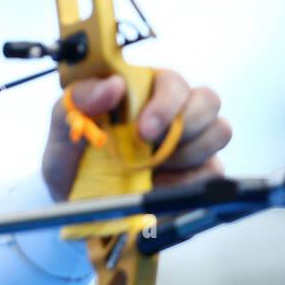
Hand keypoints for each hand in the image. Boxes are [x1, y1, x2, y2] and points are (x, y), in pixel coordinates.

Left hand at [41, 70, 232, 202]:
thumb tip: (113, 84)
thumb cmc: (72, 156)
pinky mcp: (199, 172)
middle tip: (153, 148)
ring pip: (219, 131)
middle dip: (186, 124)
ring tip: (150, 168)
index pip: (173, 82)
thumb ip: (81, 100)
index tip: (144, 130)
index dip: (166, 103)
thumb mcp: (65, 126)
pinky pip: (214, 170)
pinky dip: (188, 181)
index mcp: (143, 91)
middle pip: (209, 100)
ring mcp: (190, 141)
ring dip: (187, 153)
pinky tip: (159, 186)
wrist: (75, 203)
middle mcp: (173, 111)